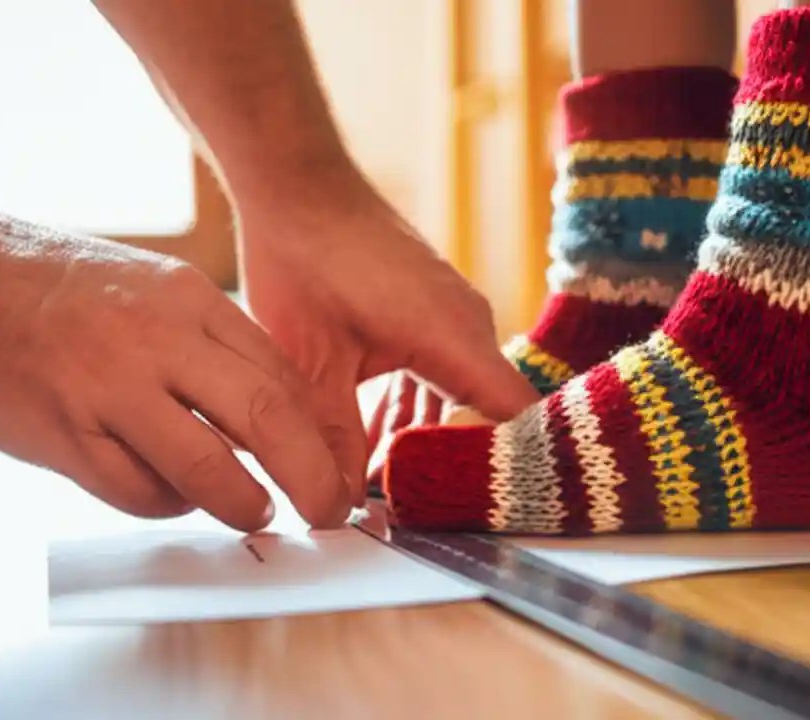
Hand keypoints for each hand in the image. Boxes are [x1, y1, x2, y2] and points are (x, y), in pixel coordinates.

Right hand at [0, 214, 352, 530]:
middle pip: (267, 418)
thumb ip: (199, 344)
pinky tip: (161, 495)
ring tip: (254, 515)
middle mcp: (157, 337)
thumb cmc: (40, 284)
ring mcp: (108, 386)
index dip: (318, 433)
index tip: (331, 468)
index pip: (281, 374)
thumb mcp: (141, 288)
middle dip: (311, 479)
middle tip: (329, 512)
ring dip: (241, 503)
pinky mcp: (61, 430)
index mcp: (185, 298)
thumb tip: (258, 412)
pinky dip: (162, 504)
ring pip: (206, 467)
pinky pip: (135, 490)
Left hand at [237, 171, 539, 500]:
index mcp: (454, 337)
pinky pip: (439, 374)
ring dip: (426, 441)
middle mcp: (468, 325)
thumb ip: (333, 438)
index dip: (507, 474)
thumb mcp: (310, 364)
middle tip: (417, 515)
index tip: (476, 516)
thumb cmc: (303, 256)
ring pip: (459, 398)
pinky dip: (413, 410)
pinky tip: (373, 441)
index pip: (516, 422)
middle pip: (489, 416)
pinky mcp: (428, 311)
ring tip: (385, 489)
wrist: (293, 182)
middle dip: (455, 468)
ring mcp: (452, 316)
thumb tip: (339, 507)